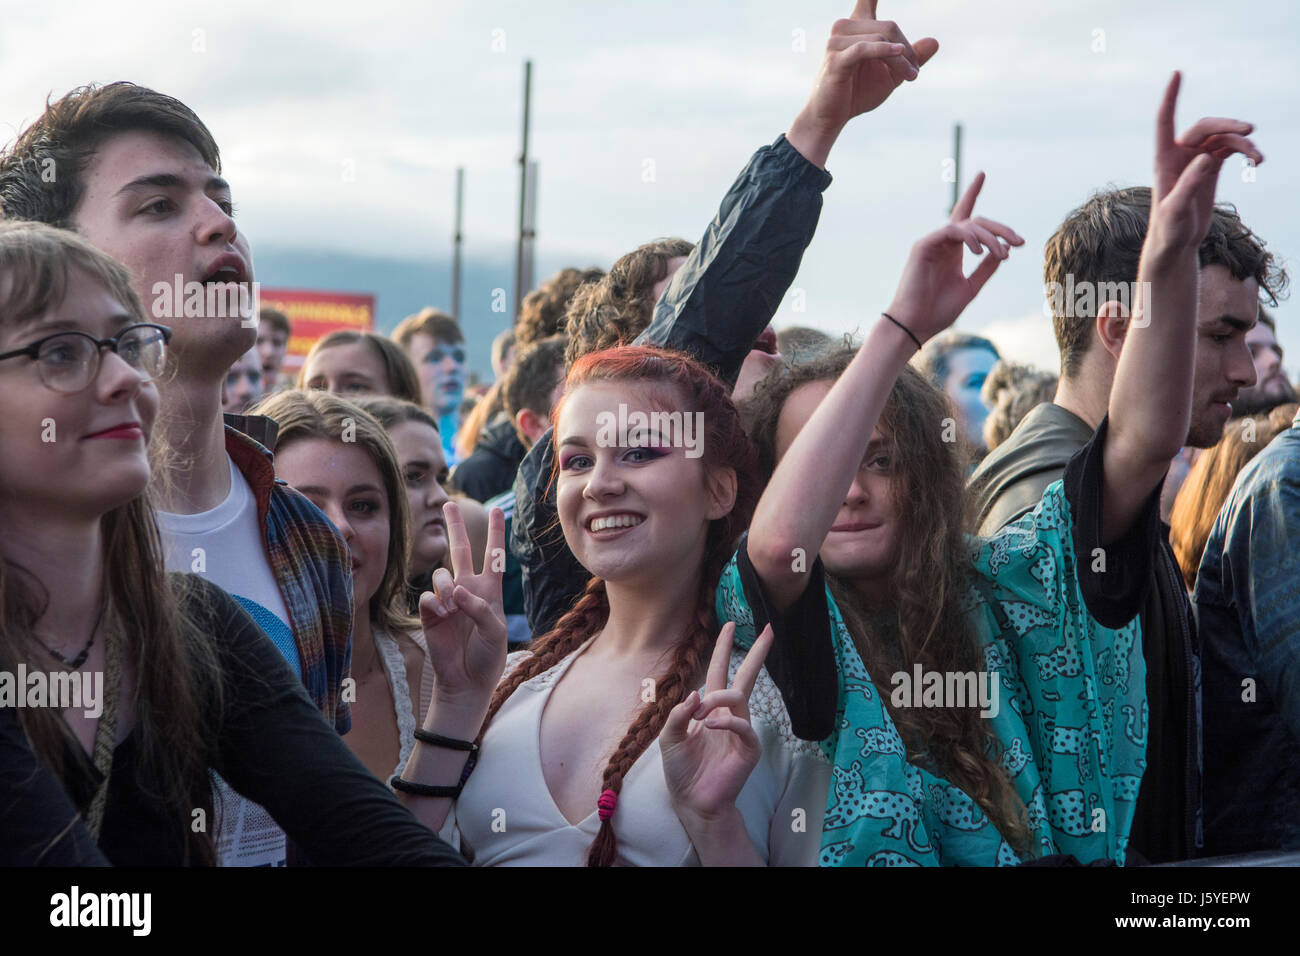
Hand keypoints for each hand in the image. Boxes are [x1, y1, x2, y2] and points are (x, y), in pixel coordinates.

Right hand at [419, 500, 507, 706]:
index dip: (496, 533)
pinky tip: (443, 616)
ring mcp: (448, 600)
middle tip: (449, 503)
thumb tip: (457, 590)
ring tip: (454, 607)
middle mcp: (467, 590)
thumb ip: (480, 608)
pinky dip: (437, 604)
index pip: (494, 556)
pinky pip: (428, 596)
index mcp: (489, 591)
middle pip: (461, 550)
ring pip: (442, 573)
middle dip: (456, 526)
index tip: (497, 510)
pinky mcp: (431, 613)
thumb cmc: (488, 657)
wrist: (466, 682)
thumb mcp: (496, 631)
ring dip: (447, 586)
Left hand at [660, 623, 774, 829]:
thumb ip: (678, 714)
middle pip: (745, 677)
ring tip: (699, 714)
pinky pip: (743, 725)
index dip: (723, 648)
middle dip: (756, 653)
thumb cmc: (681, 770)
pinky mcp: (748, 748)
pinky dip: (726, 721)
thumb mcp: (669, 738)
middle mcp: (728, 715)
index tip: (729, 624)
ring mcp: (740, 731)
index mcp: (709, 710)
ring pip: (738, 697)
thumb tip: (694, 694)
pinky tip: (710, 725)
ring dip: (716, 699)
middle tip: (768, 630)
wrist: (692, 802)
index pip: (718, 671)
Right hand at [789, 1, 939, 166]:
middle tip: (915, 73)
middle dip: (907, 50)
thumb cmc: (857, 93)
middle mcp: (845, 28)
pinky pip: (865, 49)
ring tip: (910, 77)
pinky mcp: (835, 59)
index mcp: (858, 27)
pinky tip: (900, 53)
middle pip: (889, 26)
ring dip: (900, 60)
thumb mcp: (891, 75)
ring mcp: (837, 42)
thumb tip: (935, 41)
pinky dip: (885, 51)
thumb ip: (911, 58)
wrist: (831, 118)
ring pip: (881, 39)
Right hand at [884, 172, 1023, 343]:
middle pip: (975, 221)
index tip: (982, 174)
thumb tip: (1003, 252)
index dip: (972, 193)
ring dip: (989, 237)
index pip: (965, 218)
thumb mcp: (971, 287)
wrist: (916, 324)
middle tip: (1018, 242)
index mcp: (953, 251)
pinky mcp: (923, 246)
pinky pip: (952, 231)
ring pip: (967, 225)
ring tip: (1002, 254)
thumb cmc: (939, 310)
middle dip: (1000, 229)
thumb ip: (986, 269)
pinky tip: (980, 253)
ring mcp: (932, 243)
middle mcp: (943, 243)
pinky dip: (970, 238)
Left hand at [1148, 72, 1261, 252]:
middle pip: (1205, 127)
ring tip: (1258, 158)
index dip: (1171, 98)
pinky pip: (1231, 149)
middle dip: (1228, 126)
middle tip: (1250, 131)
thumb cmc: (1169, 228)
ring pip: (1223, 138)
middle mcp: (1179, 154)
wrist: (1176, 242)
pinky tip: (1257, 161)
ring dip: (1242, 144)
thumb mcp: (1176, 209)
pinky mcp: (1210, 167)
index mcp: (1163, 159)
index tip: (1177, 73)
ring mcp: (1196, 159)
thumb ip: (1188, 184)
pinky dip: (1245, 152)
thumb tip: (1206, 158)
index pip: (1165, 121)